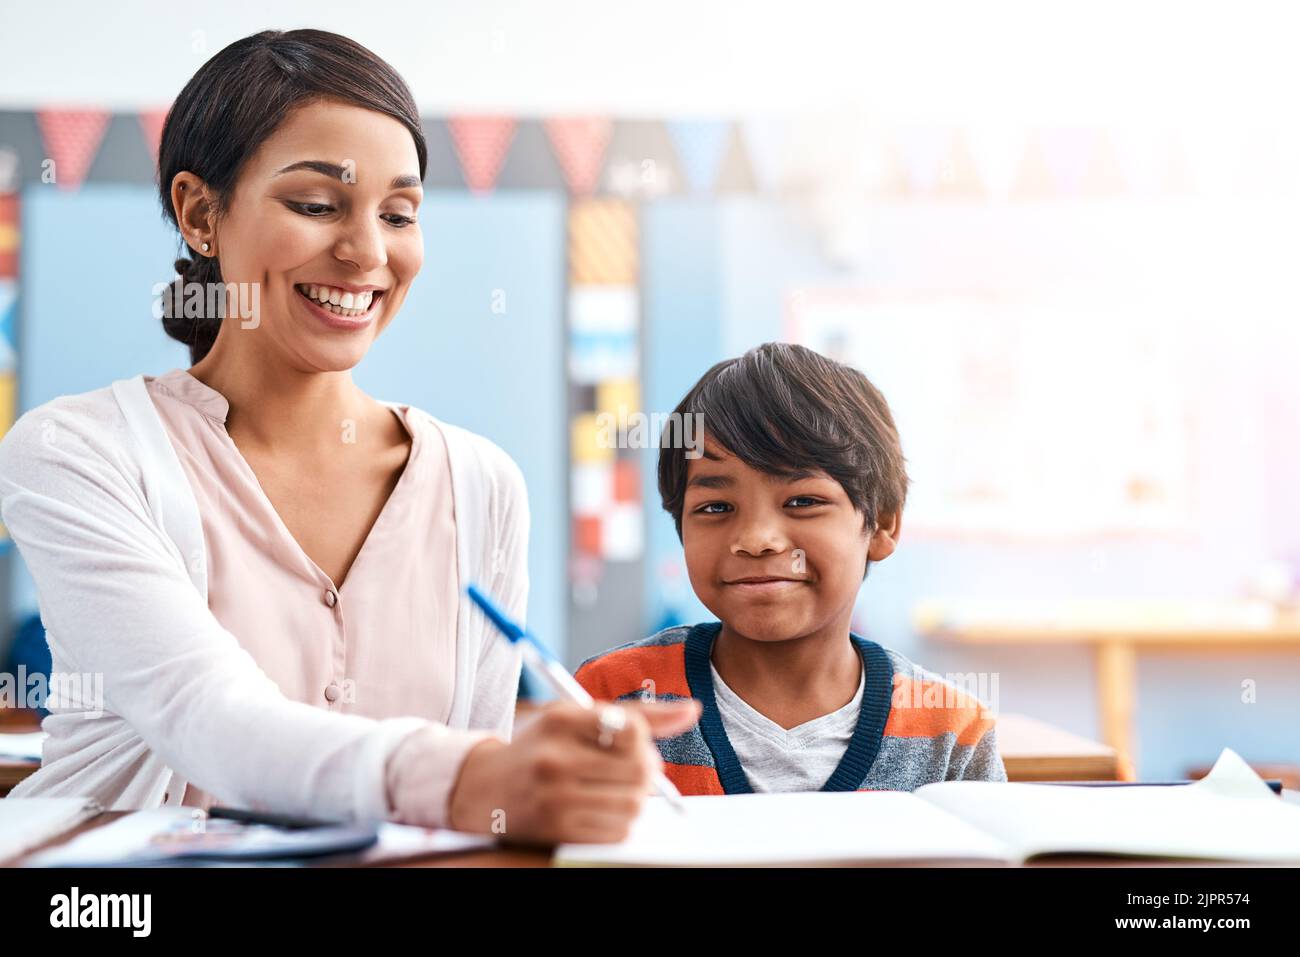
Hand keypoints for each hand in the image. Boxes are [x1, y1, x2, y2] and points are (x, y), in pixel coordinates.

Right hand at [447, 698, 701, 844]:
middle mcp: (555, 756)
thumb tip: (693, 711)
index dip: (643, 740)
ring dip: (635, 800)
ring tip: (615, 791)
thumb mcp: (577, 717)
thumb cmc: (540, 747)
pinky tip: (602, 810)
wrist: (483, 789)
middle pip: (640, 770)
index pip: (631, 727)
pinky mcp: (556, 829)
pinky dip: (620, 823)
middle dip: (647, 773)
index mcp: (561, 719)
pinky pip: (617, 831)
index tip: (634, 746)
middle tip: (634, 772)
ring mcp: (554, 796)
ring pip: (634, 804)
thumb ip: (637, 715)